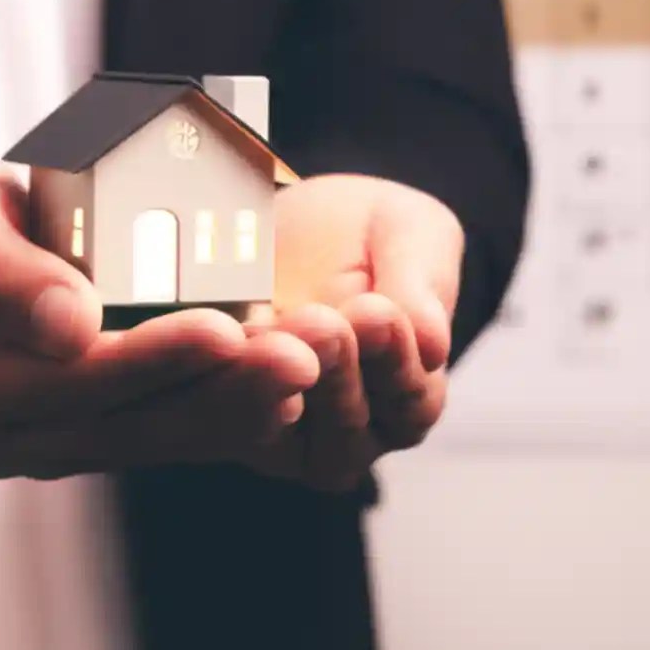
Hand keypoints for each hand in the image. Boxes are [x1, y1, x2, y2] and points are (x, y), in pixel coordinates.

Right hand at [0, 152, 319, 478]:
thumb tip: (69, 328)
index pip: (62, 382)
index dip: (145, 361)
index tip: (222, 329)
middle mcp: (5, 432)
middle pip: (122, 423)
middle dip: (216, 393)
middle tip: (300, 358)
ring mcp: (53, 442)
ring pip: (155, 437)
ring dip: (235, 410)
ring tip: (306, 373)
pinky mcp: (97, 435)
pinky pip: (167, 435)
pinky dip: (226, 416)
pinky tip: (284, 393)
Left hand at [242, 174, 463, 490]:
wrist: (292, 218)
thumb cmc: (370, 234)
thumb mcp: (412, 234)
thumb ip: (424, 285)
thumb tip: (434, 346)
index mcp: (409, 400)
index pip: (410, 402)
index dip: (395, 362)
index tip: (378, 312)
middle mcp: (347, 432)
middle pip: (343, 428)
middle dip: (332, 374)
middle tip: (321, 321)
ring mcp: (278, 431)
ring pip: (274, 430)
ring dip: (267, 384)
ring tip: (266, 330)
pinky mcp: (218, 406)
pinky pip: (215, 406)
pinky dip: (215, 373)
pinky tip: (218, 337)